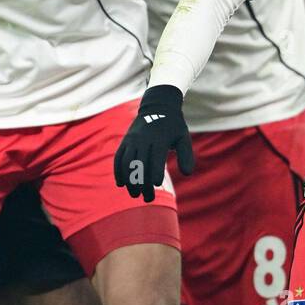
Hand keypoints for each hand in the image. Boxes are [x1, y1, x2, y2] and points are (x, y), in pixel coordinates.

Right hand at [113, 85, 194, 201]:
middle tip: (148, 199)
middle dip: (142, 185)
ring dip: (129, 181)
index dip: (154, 174)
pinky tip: (121, 184)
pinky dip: (118, 171)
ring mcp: (132, 140)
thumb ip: (186, 155)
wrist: (158, 106)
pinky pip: (118, 158)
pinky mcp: (125, 141)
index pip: (155, 160)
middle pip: (139, 166)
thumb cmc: (174, 126)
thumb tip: (187, 174)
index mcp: (158, 139)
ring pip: (126, 164)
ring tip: (135, 194)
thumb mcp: (183, 137)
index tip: (157, 185)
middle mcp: (143, 139)